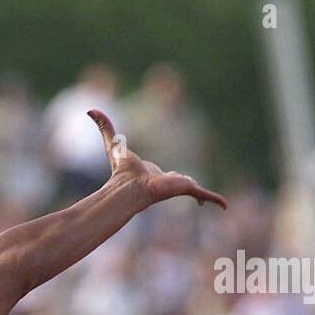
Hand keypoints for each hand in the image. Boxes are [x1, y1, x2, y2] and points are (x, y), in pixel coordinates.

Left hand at [89, 109, 227, 208]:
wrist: (129, 188)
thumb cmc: (122, 171)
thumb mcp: (114, 144)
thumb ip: (104, 127)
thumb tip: (90, 109)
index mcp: (154, 174)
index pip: (163, 175)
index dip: (166, 176)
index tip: (169, 177)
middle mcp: (167, 181)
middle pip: (179, 182)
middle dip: (185, 186)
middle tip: (190, 189)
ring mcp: (177, 186)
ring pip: (193, 190)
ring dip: (201, 195)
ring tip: (210, 202)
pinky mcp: (186, 189)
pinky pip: (205, 195)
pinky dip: (215, 199)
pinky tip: (224, 206)